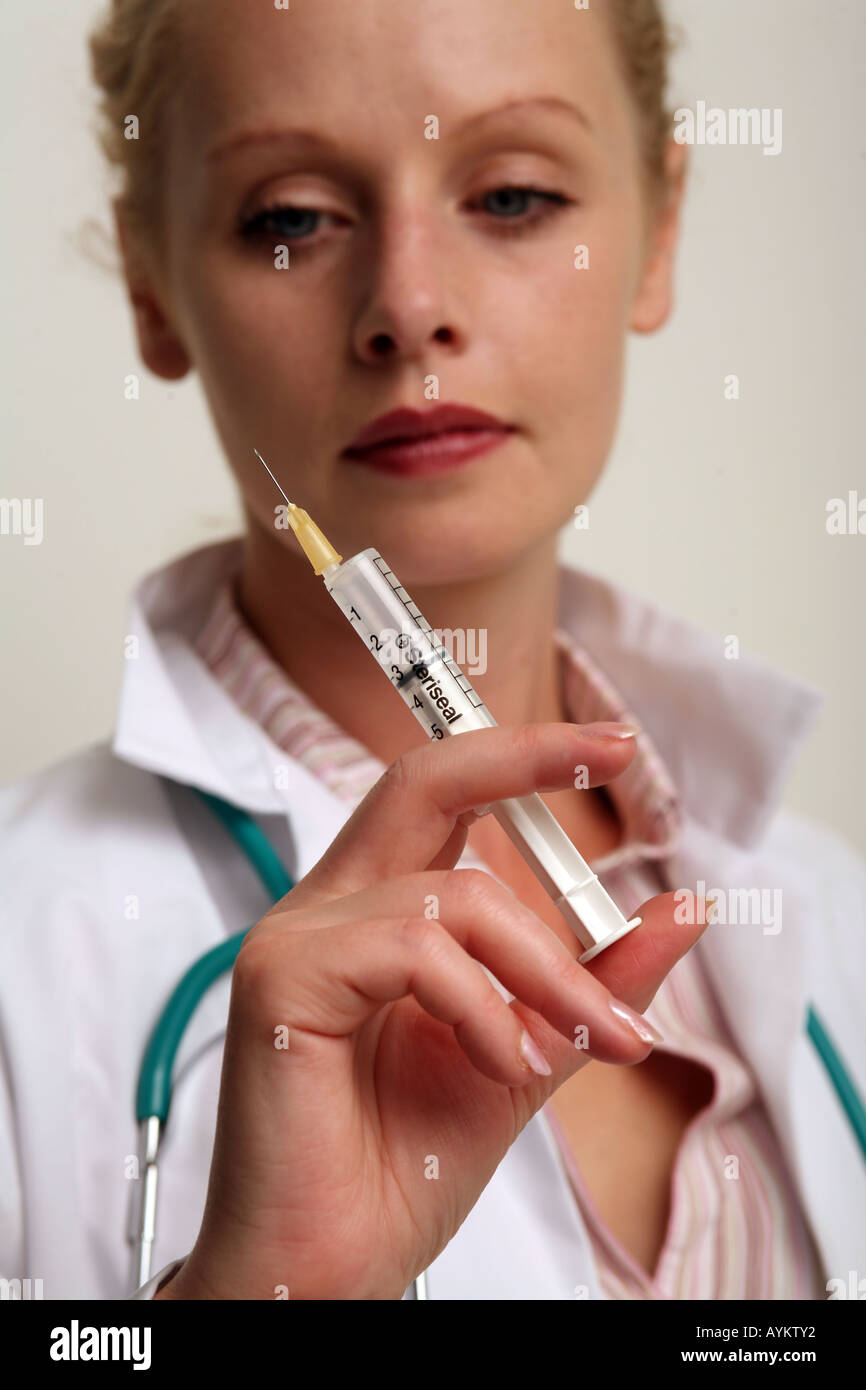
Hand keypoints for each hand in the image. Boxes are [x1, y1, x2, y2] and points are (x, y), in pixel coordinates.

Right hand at [156, 722, 705, 1299]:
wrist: (328, 1264)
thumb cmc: (404, 1165)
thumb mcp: (530, 1052)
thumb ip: (593, 982)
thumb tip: (680, 911)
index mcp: (376, 916)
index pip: (443, 801)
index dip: (518, 758)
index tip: (607, 744)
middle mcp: (330, 909)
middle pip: (421, 783)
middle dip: (520, 755)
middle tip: (613, 753)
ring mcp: (296, 937)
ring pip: (448, 895)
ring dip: (541, 968)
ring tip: (579, 1042)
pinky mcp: (279, 977)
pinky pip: (411, 951)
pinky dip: (480, 1006)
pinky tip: (501, 1062)